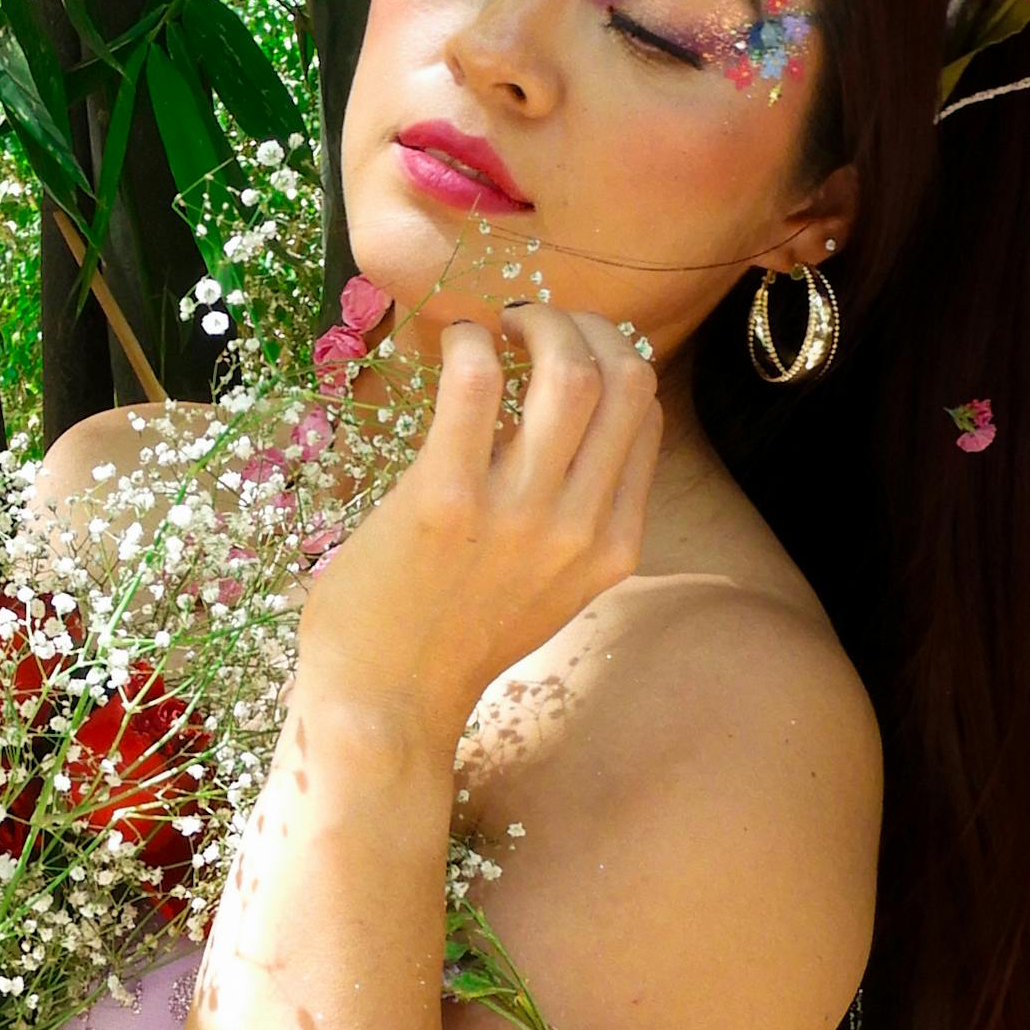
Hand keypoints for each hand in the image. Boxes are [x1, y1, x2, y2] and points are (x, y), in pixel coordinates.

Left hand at [296, 309, 659, 749]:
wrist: (383, 707)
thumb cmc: (447, 641)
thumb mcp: (542, 592)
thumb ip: (567, 525)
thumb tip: (558, 441)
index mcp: (611, 547)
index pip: (646, 417)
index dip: (611, 359)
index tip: (565, 345)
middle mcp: (579, 528)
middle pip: (627, 380)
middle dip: (585, 326)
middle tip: (531, 322)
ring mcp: (517, 516)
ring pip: (571, 372)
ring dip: (537, 323)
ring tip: (497, 327)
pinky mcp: (444, 502)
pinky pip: (475, 383)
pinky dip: (467, 343)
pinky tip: (451, 347)